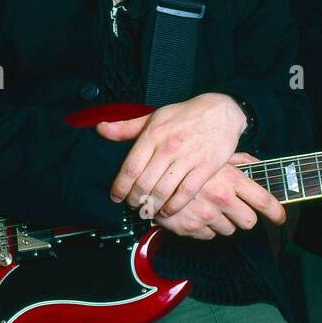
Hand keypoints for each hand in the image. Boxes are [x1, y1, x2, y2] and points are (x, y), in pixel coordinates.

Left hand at [99, 93, 247, 218]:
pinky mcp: (206, 168)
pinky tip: (167, 210)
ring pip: (163, 191)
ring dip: (152, 206)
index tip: (116, 197)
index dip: (120, 187)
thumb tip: (100, 129)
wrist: (221, 112)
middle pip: (144, 184)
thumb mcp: (153, 116)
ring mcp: (188, 158)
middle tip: (132, 206)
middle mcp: (168, 147)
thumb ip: (126, 127)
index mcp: (153, 135)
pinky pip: (185, 193)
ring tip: (147, 210)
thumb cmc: (185, 115)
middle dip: (134, 200)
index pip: (130, 168)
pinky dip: (173, 207)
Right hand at [152, 155, 284, 240]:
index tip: (281, 218)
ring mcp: (206, 215)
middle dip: (245, 218)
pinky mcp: (190, 228)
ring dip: (224, 222)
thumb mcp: (214, 154)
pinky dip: (205, 228)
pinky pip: (209, 236)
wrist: (149, 173)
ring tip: (210, 209)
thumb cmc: (186, 160)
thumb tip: (256, 165)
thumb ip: (238, 161)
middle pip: (249, 221)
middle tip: (237, 210)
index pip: (263, 200)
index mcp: (230, 179)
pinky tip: (196, 214)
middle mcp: (221, 199)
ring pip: (230, 230)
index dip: (276, 212)